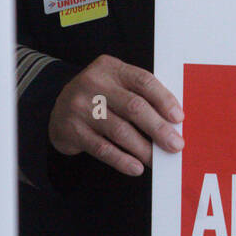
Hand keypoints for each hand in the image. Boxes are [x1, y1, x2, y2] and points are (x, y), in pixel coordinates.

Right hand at [48, 54, 183, 174]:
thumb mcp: (115, 84)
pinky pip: (102, 148)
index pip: (143, 81)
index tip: (179, 118)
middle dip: (158, 128)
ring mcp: (80, 107)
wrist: (57, 107)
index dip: (164, 100)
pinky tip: (136, 167)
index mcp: (111, 68)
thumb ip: (140, 94)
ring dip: (143, 149)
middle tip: (175, 145)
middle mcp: (94, 84)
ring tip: (157, 160)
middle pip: (134, 107)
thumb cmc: (99, 96)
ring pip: (120, 130)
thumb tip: (173, 122)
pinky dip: (122, 160)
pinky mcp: (71, 130)